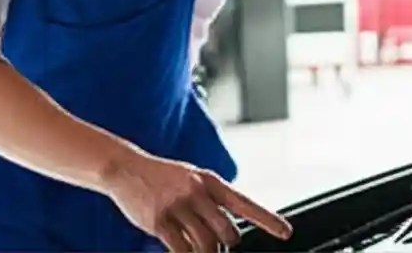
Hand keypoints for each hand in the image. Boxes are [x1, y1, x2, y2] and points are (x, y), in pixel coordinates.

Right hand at [100, 151, 292, 251]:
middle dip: (225, 246)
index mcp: (209, 181)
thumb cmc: (163, 178)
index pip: (244, 203)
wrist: (126, 168)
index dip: (267, 219)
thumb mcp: (192, 179)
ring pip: (206, 245)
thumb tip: (228, 232)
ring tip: (197, 249)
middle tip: (216, 247)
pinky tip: (182, 252)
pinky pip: (181, 249)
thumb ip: (211, 200)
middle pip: (227, 233)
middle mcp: (197, 192)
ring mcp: (178, 206)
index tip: (286, 232)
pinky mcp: (159, 221)